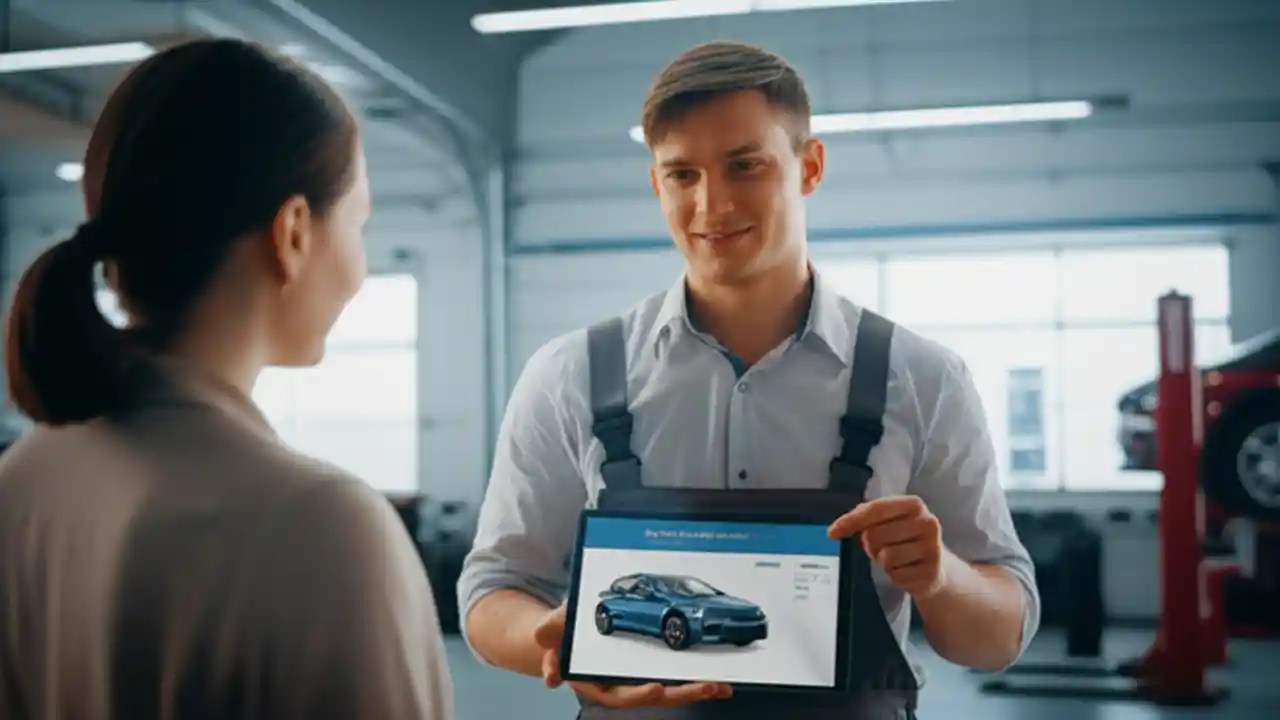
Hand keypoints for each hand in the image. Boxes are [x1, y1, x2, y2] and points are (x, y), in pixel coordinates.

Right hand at [532, 605, 732, 707]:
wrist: (565, 635)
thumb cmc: (563, 633)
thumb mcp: (553, 627)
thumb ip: (550, 632)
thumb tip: (544, 651)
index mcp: (596, 681)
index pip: (618, 694)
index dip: (636, 693)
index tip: (655, 688)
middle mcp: (619, 685)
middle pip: (653, 695)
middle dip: (681, 693)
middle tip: (707, 687)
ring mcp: (636, 679)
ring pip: (668, 689)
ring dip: (695, 688)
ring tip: (721, 685)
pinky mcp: (649, 670)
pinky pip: (673, 678)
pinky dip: (694, 679)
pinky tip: (719, 682)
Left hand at [828, 495, 947, 598]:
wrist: (938, 566)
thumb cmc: (905, 539)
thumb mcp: (889, 521)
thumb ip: (865, 517)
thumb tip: (837, 528)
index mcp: (914, 504)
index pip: (875, 509)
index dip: (851, 520)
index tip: (831, 533)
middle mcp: (928, 523)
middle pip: (875, 535)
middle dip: (872, 545)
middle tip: (883, 547)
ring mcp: (933, 548)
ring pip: (885, 557)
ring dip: (884, 562)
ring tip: (898, 559)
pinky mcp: (932, 572)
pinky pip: (896, 576)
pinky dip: (895, 576)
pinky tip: (907, 570)